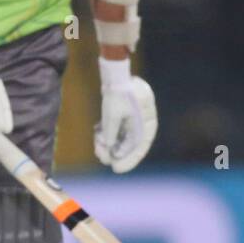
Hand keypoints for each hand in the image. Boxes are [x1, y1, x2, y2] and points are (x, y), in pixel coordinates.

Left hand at [94, 57, 157, 172]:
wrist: (115, 73)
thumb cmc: (118, 92)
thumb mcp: (113, 114)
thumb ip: (110, 131)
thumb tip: (107, 147)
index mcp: (146, 123)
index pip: (140, 147)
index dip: (129, 160)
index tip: (117, 169)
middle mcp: (141, 124)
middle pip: (130, 145)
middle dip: (115, 153)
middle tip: (103, 159)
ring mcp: (132, 120)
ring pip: (121, 139)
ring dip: (109, 145)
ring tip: (97, 147)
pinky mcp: (122, 117)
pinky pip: (115, 132)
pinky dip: (107, 136)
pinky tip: (97, 136)